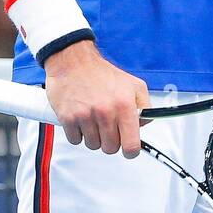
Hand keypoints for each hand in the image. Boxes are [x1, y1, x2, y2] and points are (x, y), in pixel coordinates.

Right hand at [43, 41, 150, 157]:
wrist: (73, 60)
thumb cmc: (102, 73)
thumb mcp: (133, 84)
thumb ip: (144, 106)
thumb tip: (144, 125)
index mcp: (124, 105)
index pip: (131, 145)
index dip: (131, 151)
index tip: (128, 149)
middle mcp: (105, 112)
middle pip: (110, 148)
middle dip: (110, 141)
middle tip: (107, 127)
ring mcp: (85, 116)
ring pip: (92, 145)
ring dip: (93, 136)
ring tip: (93, 119)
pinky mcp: (68, 118)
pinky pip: (75, 140)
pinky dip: (78, 133)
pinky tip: (80, 118)